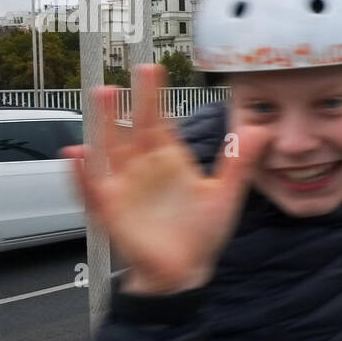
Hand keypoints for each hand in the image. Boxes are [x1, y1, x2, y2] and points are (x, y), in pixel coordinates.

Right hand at [65, 65, 273, 294]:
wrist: (184, 272)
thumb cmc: (201, 233)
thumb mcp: (225, 194)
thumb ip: (240, 162)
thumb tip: (262, 129)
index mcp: (168, 160)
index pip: (159, 120)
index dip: (154, 95)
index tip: (152, 68)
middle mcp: (142, 168)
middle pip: (130, 129)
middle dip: (124, 103)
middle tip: (120, 77)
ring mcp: (124, 188)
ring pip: (108, 151)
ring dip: (102, 126)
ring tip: (98, 98)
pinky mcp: (111, 212)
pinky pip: (92, 190)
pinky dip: (83, 175)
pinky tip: (79, 156)